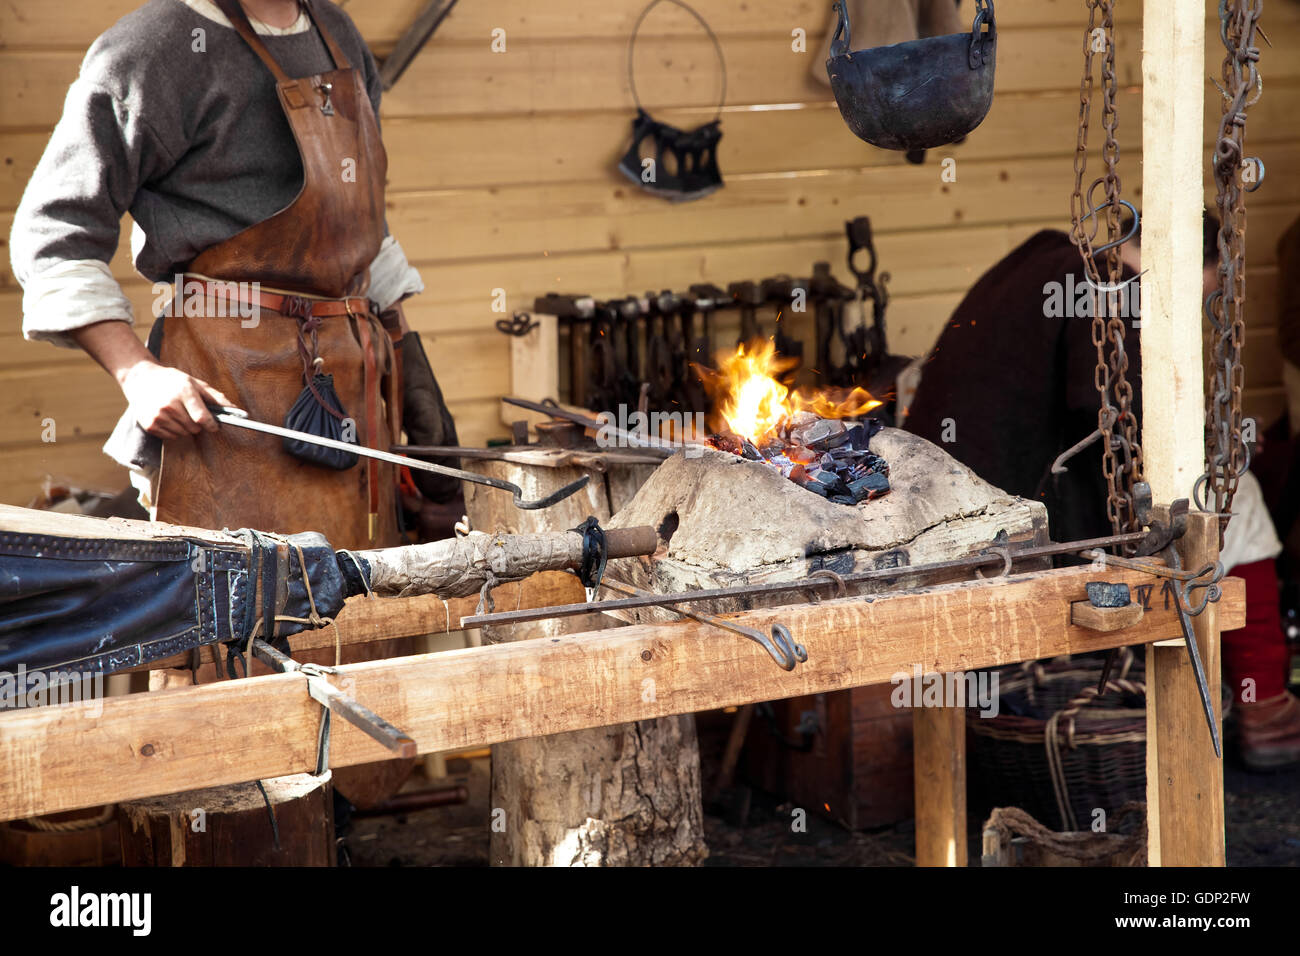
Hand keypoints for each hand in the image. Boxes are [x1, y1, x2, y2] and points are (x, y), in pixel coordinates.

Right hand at [121, 362, 235, 438]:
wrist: (141, 379)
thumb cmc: (173, 380)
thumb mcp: (195, 383)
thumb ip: (216, 397)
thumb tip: (236, 410)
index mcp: (184, 392)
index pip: (202, 418)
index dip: (212, 425)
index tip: (215, 426)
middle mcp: (170, 405)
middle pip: (194, 428)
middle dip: (198, 423)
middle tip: (192, 413)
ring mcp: (158, 416)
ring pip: (184, 434)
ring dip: (186, 427)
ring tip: (179, 413)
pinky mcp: (150, 425)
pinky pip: (172, 437)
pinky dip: (174, 430)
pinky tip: (169, 418)